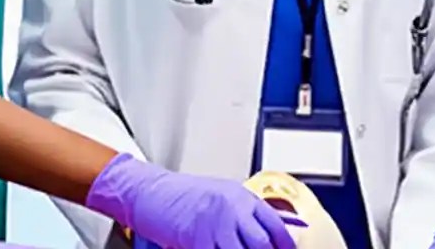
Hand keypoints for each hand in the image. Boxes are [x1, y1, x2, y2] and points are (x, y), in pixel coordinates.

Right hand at [86, 153, 299, 248]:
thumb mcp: (220, 196)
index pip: (275, 225)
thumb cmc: (181, 194)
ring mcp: (215, 225)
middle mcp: (232, 209)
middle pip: (263, 243)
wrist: (149, 191)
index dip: (285, 245)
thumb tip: (268, 232)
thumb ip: (243, 214)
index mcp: (240, 197)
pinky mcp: (197, 239)